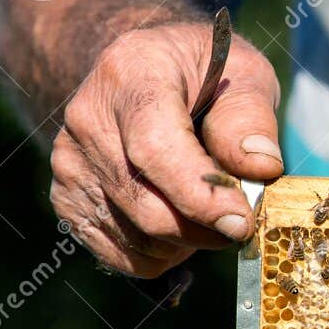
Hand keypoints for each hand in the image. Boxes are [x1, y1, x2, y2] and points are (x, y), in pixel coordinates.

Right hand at [50, 20, 282, 276]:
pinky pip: (123, 255)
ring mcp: (71, 162)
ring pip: (138, 239)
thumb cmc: (205, 76)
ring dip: (188, 243)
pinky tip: (180, 220)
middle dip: (206, 230)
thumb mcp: (243, 74)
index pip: (155, 149)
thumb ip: (251, 119)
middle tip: (243, 222)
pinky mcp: (68, 198)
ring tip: (210, 209)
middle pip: (147, 207)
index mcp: (132, 77)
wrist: (143, 77)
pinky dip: (161, 254)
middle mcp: (88, 120)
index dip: (200, 195)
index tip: (242, 222)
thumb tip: (260, 167)